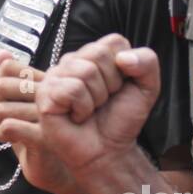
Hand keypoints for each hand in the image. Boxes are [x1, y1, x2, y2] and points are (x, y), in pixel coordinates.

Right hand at [0, 36, 159, 193]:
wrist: (109, 152)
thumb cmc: (121, 120)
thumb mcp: (147, 87)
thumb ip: (147, 61)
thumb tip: (123, 58)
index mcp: (92, 55)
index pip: (114, 41)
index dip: (125, 68)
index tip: (119, 88)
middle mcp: (71, 62)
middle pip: (98, 54)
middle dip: (111, 83)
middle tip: (103, 102)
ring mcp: (55, 77)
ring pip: (85, 71)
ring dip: (97, 98)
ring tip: (90, 110)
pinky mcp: (45, 96)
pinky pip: (72, 89)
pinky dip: (83, 108)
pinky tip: (77, 117)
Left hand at [0, 57, 68, 193]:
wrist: (63, 169)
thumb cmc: (44, 134)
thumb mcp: (27, 103)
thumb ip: (14, 78)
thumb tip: (1, 54)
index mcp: (46, 81)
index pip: (8, 68)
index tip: (8, 98)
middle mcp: (49, 94)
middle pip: (1, 86)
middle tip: (10, 116)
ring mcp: (49, 115)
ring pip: (2, 109)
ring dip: (1, 122)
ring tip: (14, 129)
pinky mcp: (44, 136)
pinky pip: (8, 127)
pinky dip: (3, 134)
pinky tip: (11, 139)